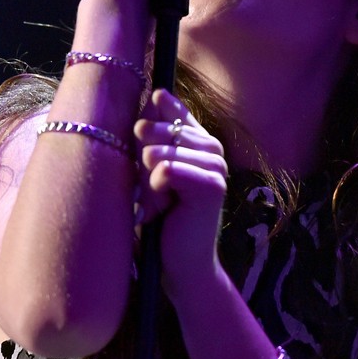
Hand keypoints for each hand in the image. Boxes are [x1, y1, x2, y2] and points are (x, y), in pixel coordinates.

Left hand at [133, 89, 229, 301]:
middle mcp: (213, 147)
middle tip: (149, 191)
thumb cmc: (161, 217)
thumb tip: (155, 95)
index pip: (168, 109)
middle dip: (140, 161)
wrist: (180, 263)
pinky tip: (162, 209)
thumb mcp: (150, 170)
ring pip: (158, 152)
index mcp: (198, 139)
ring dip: (146, 182)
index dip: (147, 126)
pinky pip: (166, 170)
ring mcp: (216, 165)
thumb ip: (154, 135)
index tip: (141, 155)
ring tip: (156, 203)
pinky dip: (154, 192)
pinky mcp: (212, 185)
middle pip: (157, 129)